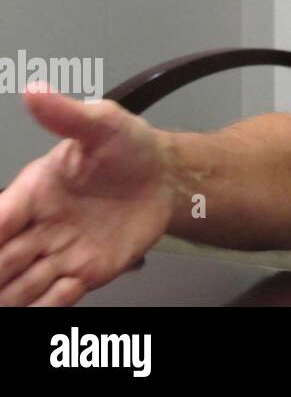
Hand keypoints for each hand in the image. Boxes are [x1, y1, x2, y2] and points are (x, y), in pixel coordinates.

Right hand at [0, 83, 175, 305]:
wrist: (166, 177)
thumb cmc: (130, 147)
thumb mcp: (103, 123)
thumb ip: (68, 114)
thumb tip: (35, 90)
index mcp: (33, 192)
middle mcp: (38, 227)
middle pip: (1, 262)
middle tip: (3, 278)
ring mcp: (59, 254)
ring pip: (19, 287)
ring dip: (15, 295)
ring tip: (24, 292)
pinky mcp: (84, 273)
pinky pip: (54, 301)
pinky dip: (46, 307)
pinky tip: (55, 298)